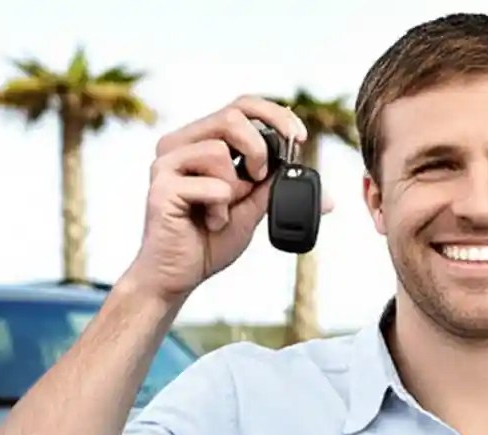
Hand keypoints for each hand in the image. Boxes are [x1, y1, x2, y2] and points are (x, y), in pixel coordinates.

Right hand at [126, 95, 333, 302]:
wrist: (177, 277)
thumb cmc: (209, 240)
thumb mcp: (253, 209)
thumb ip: (277, 189)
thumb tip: (326, 197)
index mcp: (200, 141)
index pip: (240, 105)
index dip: (274, 114)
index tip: (298, 137)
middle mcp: (179, 145)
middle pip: (231, 116)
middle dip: (258, 150)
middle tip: (259, 179)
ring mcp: (166, 164)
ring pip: (219, 150)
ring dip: (235, 189)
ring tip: (222, 212)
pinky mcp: (162, 187)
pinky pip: (212, 185)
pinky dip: (221, 209)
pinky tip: (209, 224)